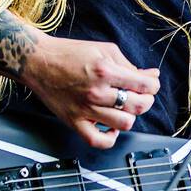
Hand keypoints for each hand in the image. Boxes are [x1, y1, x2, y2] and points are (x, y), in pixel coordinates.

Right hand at [22, 35, 160, 147]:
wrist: (37, 61)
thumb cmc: (68, 53)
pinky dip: (110, 138)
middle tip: (141, 96)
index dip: (153, 85)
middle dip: (146, 101)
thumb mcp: (103, 49)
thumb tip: (150, 75)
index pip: (144, 85)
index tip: (150, 85)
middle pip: (138, 106)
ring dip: (130, 116)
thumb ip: (128, 64)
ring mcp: (85, 109)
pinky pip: (98, 141)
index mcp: (105, 71)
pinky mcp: (74, 121)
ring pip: (124, 124)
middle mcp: (96, 92)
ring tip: (125, 109)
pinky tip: (111, 128)